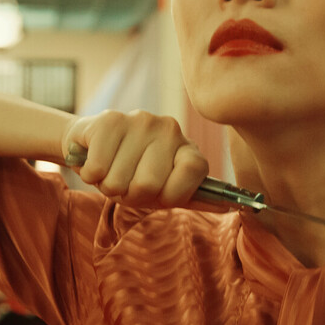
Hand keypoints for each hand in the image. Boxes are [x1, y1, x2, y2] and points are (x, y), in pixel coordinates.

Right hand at [61, 110, 208, 207]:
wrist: (93, 150)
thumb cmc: (134, 175)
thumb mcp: (165, 191)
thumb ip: (195, 198)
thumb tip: (233, 205)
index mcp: (188, 148)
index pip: (193, 173)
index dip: (170, 195)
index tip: (158, 195)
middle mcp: (169, 129)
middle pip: (149, 184)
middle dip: (131, 195)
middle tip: (127, 183)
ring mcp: (140, 120)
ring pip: (119, 180)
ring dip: (108, 185)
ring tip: (112, 171)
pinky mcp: (109, 119)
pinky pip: (97, 168)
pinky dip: (91, 175)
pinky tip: (96, 162)